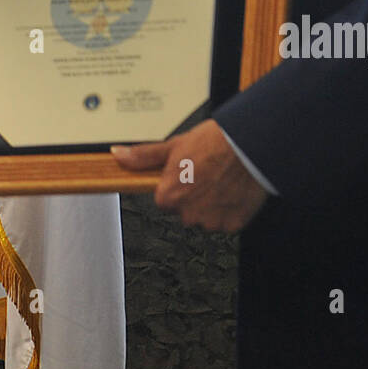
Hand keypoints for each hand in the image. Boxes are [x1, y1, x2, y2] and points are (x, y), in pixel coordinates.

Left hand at [111, 119, 267, 233]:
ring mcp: (210, 221)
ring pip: (207, 217)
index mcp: (169, 196)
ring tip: (222, 180)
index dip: (177, 186)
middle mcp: (187, 214)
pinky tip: (233, 190)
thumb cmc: (213, 143)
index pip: (165, 200)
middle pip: (186, 211)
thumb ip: (144, 156)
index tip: (188, 175)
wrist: (247, 146)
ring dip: (212, 204)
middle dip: (195, 197)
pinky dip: (230, 209)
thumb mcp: (173, 146)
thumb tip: (120, 155)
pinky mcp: (232, 225)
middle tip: (207, 175)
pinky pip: (227, 222)